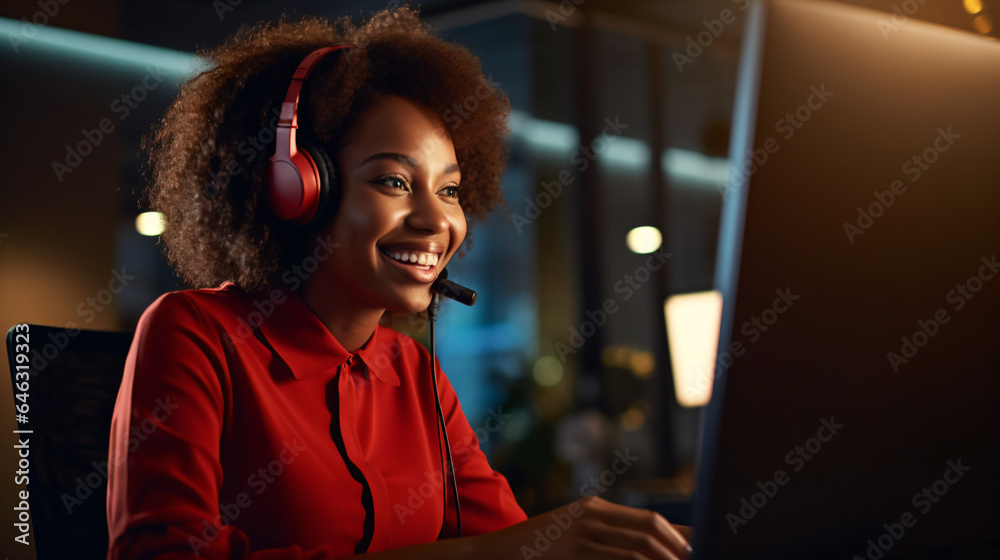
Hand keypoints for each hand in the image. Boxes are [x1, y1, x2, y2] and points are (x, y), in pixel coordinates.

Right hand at [481, 495, 692, 559]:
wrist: (496, 553)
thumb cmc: (539, 551)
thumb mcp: (575, 535)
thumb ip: (609, 537)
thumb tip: (649, 545)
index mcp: (594, 508)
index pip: (648, 518)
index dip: (677, 535)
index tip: (696, 549)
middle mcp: (590, 516)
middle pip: (648, 529)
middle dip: (675, 550)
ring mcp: (580, 534)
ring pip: (636, 549)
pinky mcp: (571, 553)